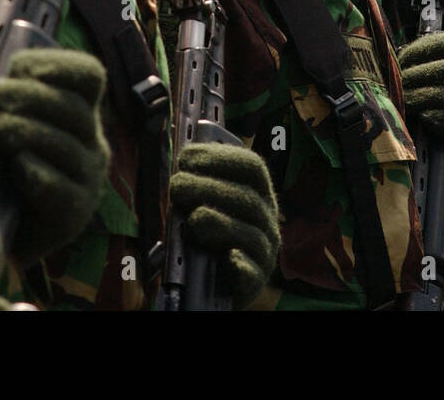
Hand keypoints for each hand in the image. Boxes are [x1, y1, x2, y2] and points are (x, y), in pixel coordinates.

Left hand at [0, 49, 110, 262]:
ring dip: (28, 130)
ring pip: (68, 144)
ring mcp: (86, 178)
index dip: (57, 63)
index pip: (88, 74)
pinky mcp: (73, 213)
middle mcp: (89, 140)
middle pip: (75, 106)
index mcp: (73, 108)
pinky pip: (61, 186)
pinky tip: (13, 166)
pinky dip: (35, 171)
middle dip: (31, 95)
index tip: (16, 65)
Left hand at [170, 143, 280, 309]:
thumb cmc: (207, 240)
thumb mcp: (204, 208)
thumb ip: (195, 192)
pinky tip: (228, 257)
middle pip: (248, 198)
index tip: (187, 158)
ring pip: (252, 234)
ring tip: (194, 218)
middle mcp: (266, 220)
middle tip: (177, 186)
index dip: (219, 157)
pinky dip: (240, 264)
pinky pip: (252, 273)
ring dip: (220, 222)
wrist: (215, 287)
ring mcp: (264, 252)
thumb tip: (179, 174)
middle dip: (209, 188)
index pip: (251, 167)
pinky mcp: (254, 282)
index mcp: (257, 195)